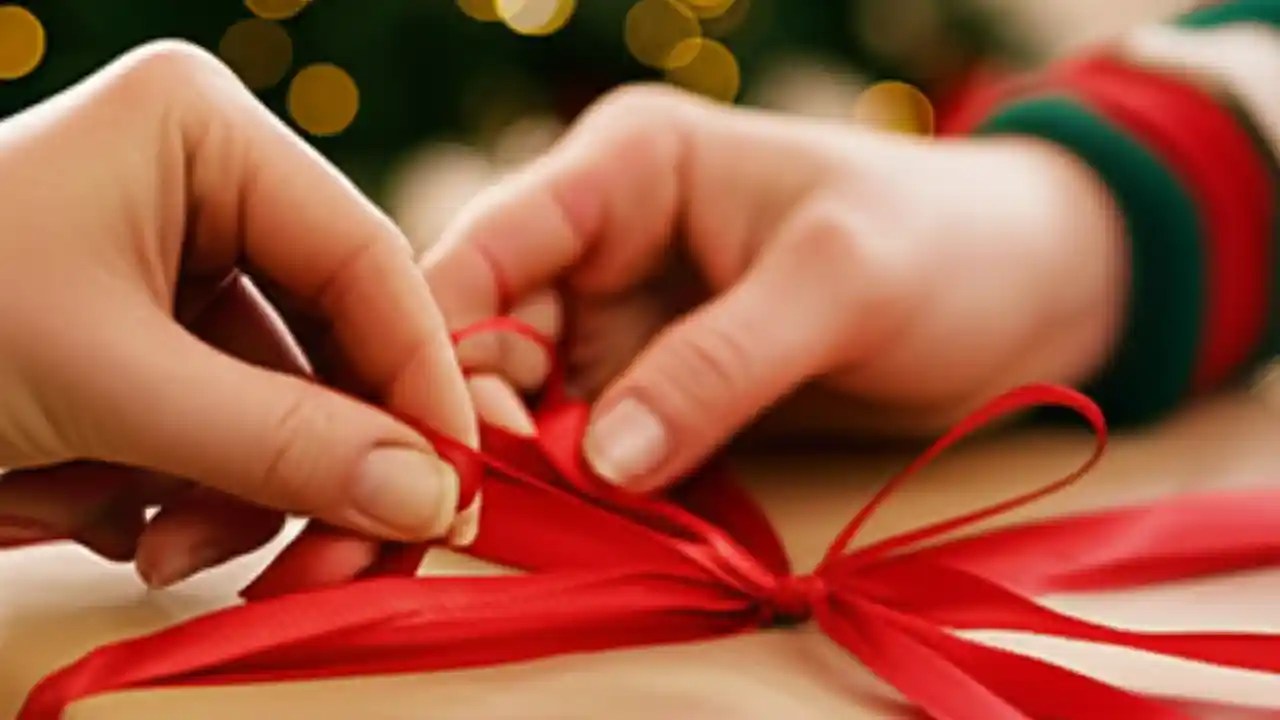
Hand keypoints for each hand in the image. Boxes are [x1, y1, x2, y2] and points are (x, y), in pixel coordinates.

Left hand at [0, 42, 478, 586]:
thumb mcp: (107, 386)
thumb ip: (282, 444)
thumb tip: (432, 495)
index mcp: (206, 133)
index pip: (366, 259)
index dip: (420, 380)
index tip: (448, 488)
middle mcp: (207, 185)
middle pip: (332, 342)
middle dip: (324, 465)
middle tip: (335, 569)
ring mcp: (178, 261)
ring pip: (284, 401)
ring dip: (245, 497)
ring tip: (164, 557)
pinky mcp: (148, 337)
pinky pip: (226, 426)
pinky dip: (193, 495)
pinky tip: (123, 527)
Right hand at [424, 84, 1128, 491]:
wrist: (1029, 287)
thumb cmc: (945, 242)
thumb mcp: (835, 285)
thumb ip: (716, 365)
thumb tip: (603, 464)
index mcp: (627, 167)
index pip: (489, 245)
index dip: (444, 336)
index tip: (443, 436)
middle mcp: (608, 240)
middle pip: (490, 331)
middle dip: (477, 415)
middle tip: (482, 505)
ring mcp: (633, 318)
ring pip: (532, 397)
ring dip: (524, 463)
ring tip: (519, 527)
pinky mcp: (666, 383)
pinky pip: (595, 439)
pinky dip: (583, 485)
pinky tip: (578, 525)